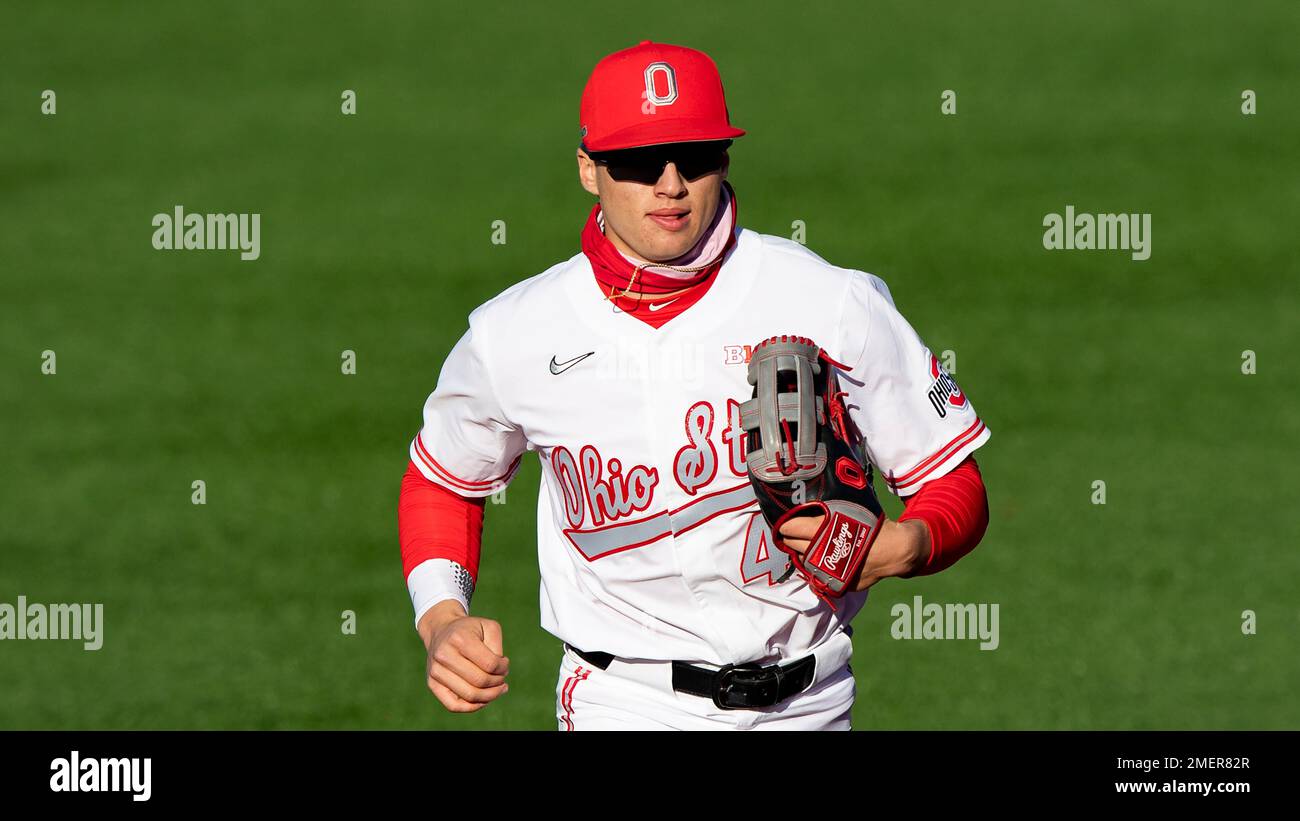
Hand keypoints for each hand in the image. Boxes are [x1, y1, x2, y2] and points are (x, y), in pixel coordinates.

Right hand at [417, 599, 509, 712]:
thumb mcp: (489, 627)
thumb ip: (497, 647)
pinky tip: (484, 699)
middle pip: (480, 681)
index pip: (490, 664)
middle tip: (502, 678)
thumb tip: (499, 673)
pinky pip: (454, 706)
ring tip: (497, 689)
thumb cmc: (470, 630)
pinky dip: (472, 707)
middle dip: (497, 683)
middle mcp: (444, 655)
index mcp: (459, 639)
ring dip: (489, 696)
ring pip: (469, 696)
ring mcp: (435, 671)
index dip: (503, 668)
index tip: (505, 663)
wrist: (441, 630)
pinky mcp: (432, 684)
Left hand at [777, 514, 929, 592]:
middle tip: (792, 532)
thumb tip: (812, 494)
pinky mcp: (836, 582)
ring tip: (807, 544)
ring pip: (803, 561)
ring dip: (802, 552)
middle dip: (791, 538)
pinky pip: (817, 574)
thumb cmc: (874, 525)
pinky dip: (816, 566)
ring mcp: (828, 570)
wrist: (895, 551)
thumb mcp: (851, 509)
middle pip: (793, 544)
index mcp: (823, 529)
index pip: (790, 528)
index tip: (785, 521)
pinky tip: (820, 558)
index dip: (786, 524)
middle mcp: (821, 551)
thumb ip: (830, 508)